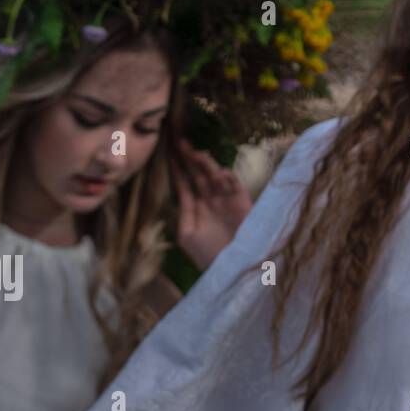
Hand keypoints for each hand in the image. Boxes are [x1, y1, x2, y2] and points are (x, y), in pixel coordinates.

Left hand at [172, 139, 252, 270]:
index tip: (167, 150)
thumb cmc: (207, 256)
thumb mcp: (187, 235)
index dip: (176, 166)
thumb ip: (184, 211)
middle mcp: (210, 200)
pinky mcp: (242, 202)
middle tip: (180, 141)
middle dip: (190, 158)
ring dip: (207, 165)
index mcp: (196, 207)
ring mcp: (226, 200)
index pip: (184, 182)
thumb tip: (181, 191)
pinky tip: (219, 172)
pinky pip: (234, 185)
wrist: (233, 269)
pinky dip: (228, 177)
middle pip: (199, 174)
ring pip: (215, 176)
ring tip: (197, 154)